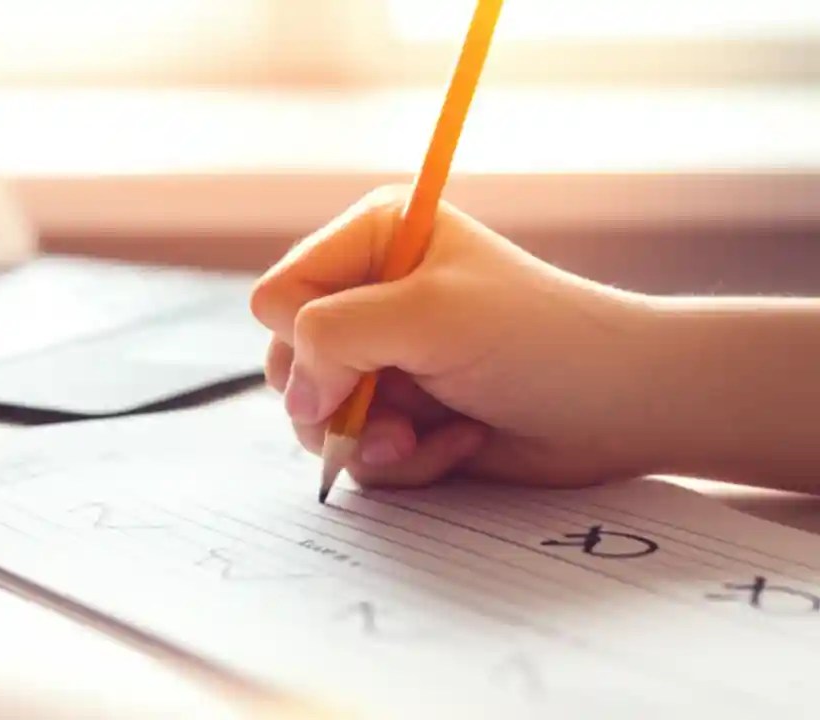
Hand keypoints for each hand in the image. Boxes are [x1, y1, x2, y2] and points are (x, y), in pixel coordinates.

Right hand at [251, 186, 661, 487]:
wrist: (620, 406)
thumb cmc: (538, 340)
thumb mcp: (427, 316)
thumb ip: (334, 338)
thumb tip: (295, 397)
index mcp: (372, 239)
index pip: (280, 294)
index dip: (306, 339)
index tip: (361, 366)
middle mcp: (369, 293)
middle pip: (286, 359)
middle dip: (338, 398)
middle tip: (396, 411)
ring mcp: (383, 357)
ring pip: (315, 414)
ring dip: (371, 437)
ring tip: (425, 435)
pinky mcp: (401, 412)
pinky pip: (357, 450)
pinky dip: (402, 460)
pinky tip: (455, 443)